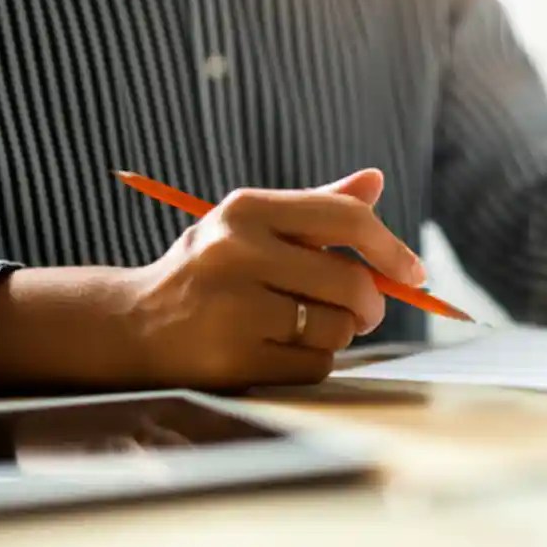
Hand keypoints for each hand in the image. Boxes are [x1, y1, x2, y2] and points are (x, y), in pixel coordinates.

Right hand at [121, 169, 423, 387]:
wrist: (131, 324)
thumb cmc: (209, 270)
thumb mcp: (251, 227)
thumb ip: (316, 207)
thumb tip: (376, 182)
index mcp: (246, 209)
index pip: (344, 219)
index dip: (391, 248)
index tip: (415, 274)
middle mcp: (236, 251)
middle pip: (350, 282)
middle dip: (370, 303)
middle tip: (364, 311)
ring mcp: (232, 307)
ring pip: (335, 327)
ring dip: (337, 334)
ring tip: (303, 326)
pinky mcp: (233, 359)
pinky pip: (315, 364)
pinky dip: (313, 361)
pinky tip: (281, 350)